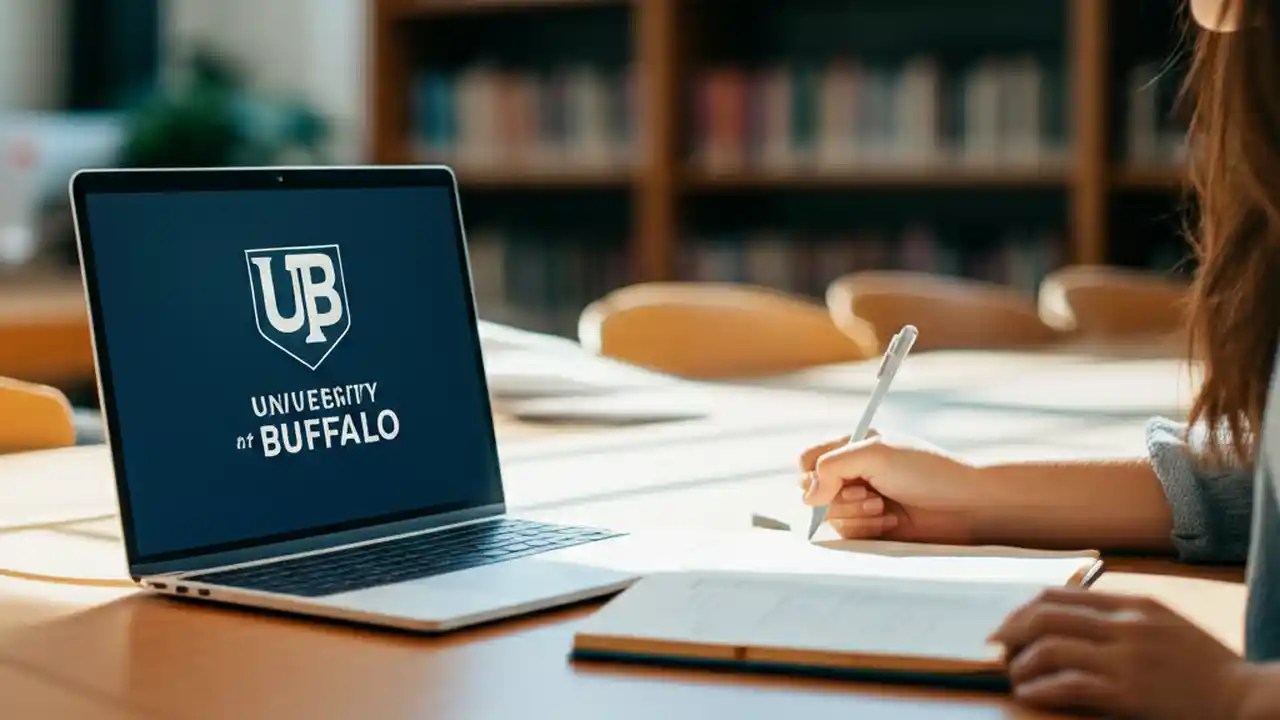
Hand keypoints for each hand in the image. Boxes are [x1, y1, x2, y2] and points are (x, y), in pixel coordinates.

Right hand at [798, 432, 979, 542]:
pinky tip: (890, 523)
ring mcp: (860, 502)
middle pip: (812, 491)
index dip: (813, 474)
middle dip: (837, 497)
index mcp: (852, 447)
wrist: (965, 505)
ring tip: (883, 509)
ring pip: (828, 516)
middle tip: (867, 494)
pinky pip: (846, 535)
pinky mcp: (870, 527)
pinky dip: (865, 529)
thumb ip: (832, 466)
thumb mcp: (876, 454)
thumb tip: (809, 497)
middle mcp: (853, 474)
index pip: (808, 460)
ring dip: (854, 515)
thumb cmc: (927, 471)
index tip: (833, 480)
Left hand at [993, 588, 1248, 717]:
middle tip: (996, 647)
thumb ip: (1122, 617)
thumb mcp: (1165, 625)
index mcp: (1133, 604)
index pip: (1061, 595)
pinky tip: (1029, 694)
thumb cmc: (1205, 668)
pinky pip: (1068, 685)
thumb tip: (1075, 618)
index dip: (1025, 609)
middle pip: (1046, 616)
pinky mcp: (1127, 693)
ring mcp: (1125, 659)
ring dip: (1022, 664)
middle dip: (1011, 631)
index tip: (1009, 624)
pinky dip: (1040, 688)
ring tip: (1015, 677)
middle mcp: (1125, 625)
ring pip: (1050, 648)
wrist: (1245, 699)